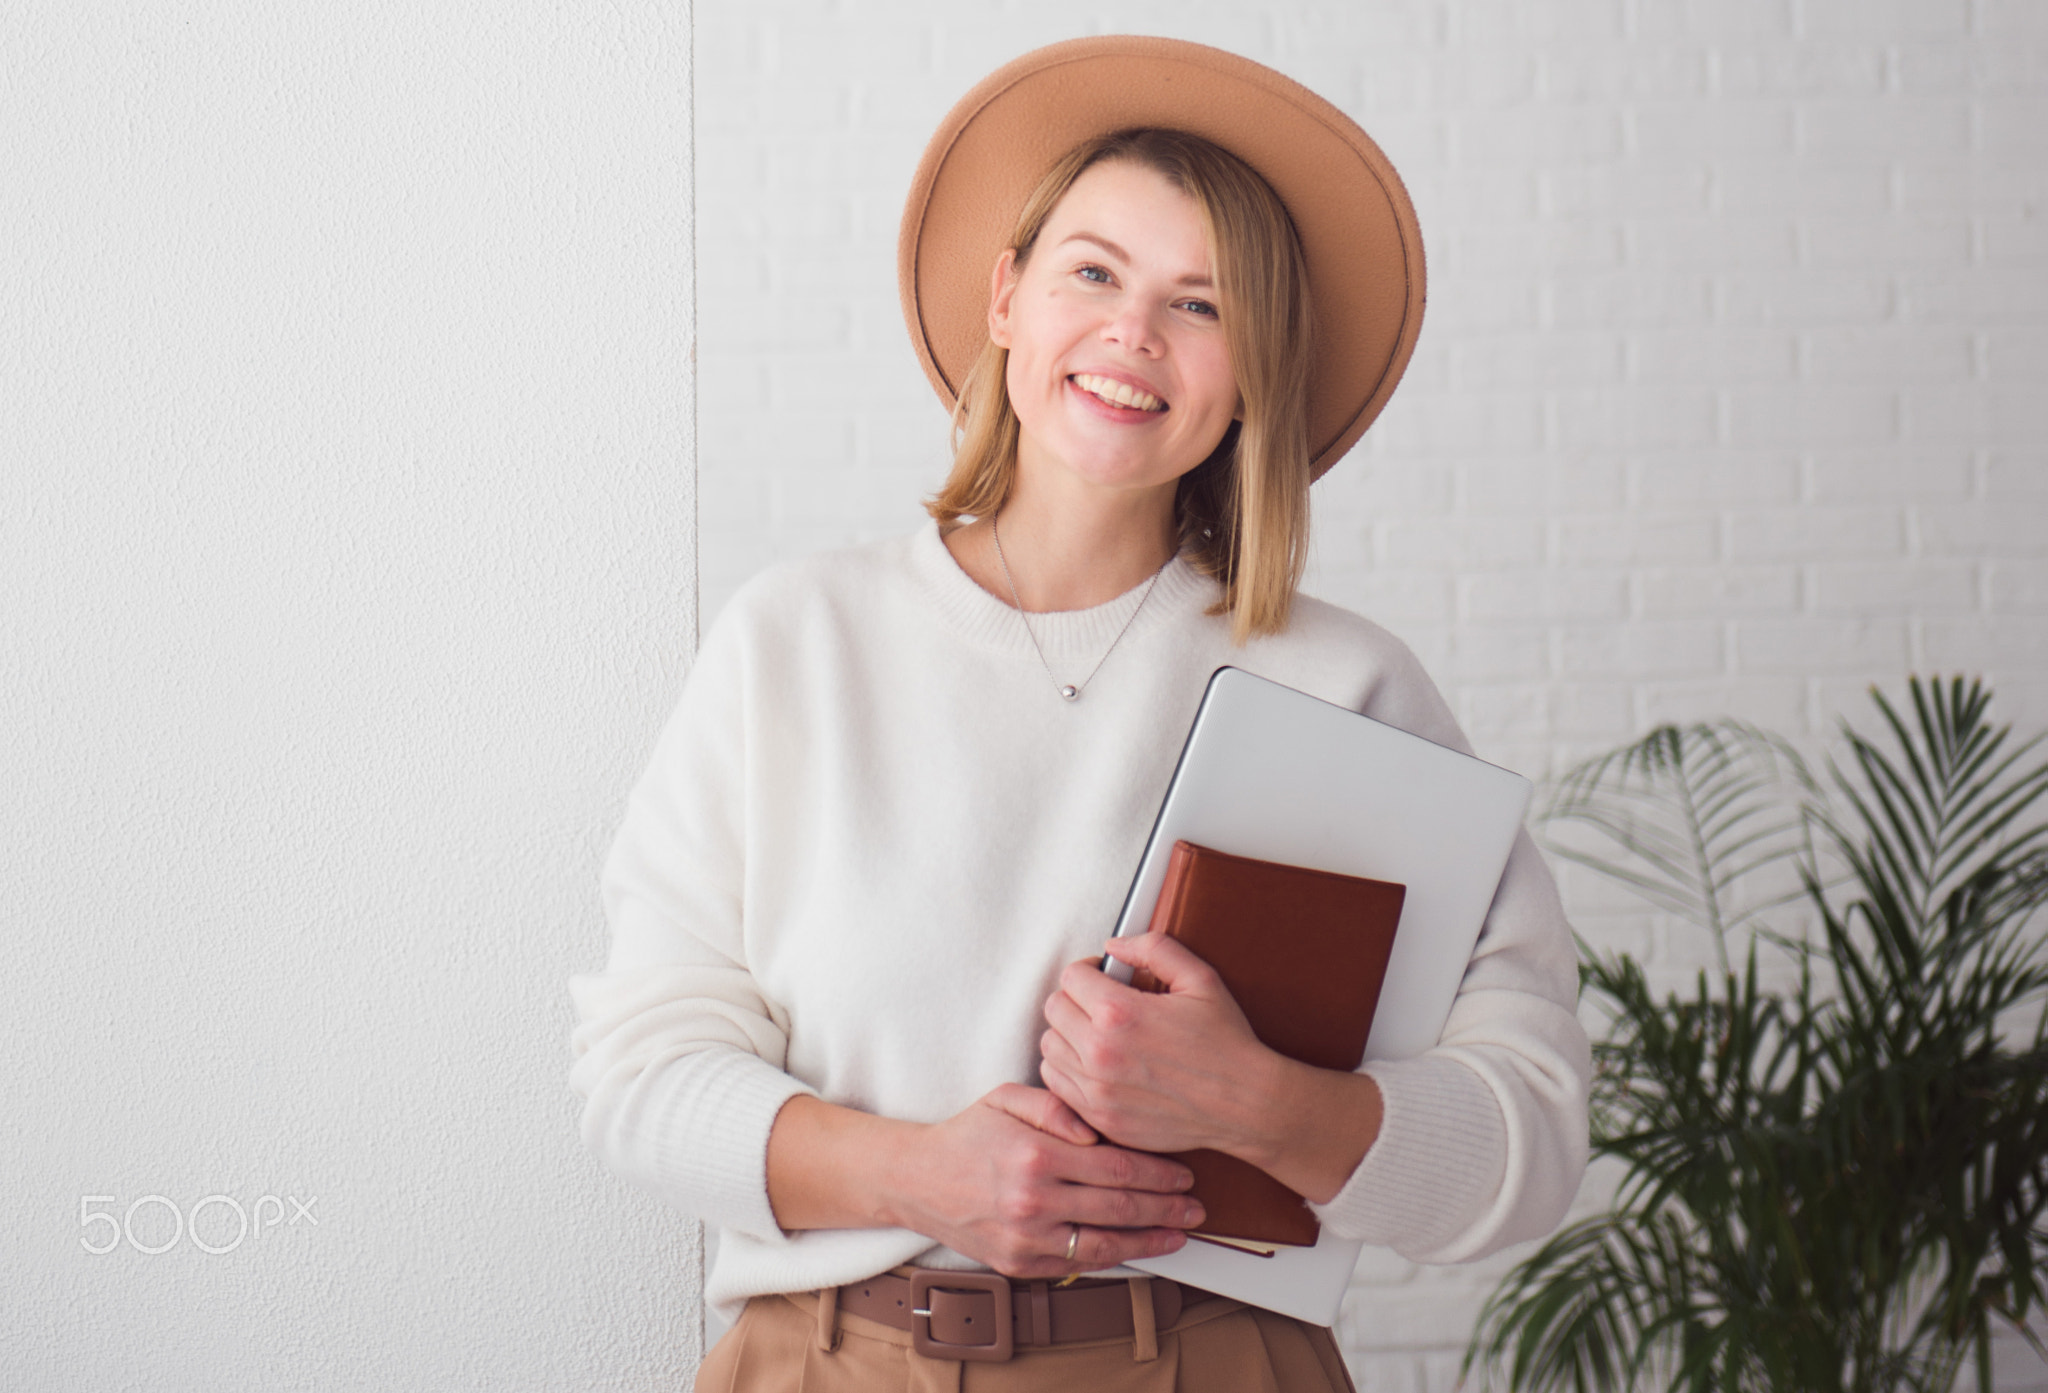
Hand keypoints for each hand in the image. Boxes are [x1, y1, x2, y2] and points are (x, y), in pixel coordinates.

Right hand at [883, 1083, 1205, 1278]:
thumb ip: (1056, 1105)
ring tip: (1179, 1234)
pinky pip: (1077, 1265)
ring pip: (1104, 1245)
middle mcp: (1033, 1200)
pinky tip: (1136, 1250)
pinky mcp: (1018, 1263)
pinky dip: (1113, 1259)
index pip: (1117, 1167)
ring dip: (1150, 1241)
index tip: (1183, 1172)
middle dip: (1166, 1208)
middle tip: (1196, 1206)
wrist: (915, 1179)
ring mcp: (1026, 1238)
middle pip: (1120, 1207)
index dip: (1158, 1172)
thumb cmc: (967, 1134)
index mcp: (1036, 1154)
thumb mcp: (1007, 1097)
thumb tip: (1095, 1127)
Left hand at [1038, 932, 1278, 1156]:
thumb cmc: (1227, 1042)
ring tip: (1098, 1034)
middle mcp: (1101, 1052)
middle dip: (1076, 999)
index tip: (1103, 977)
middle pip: (1054, 1009)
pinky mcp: (1100, 1118)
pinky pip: (1058, 1085)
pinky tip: (1097, 1065)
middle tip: (1100, 1004)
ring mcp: (1097, 1090)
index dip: (1088, 970)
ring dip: (1068, 1035)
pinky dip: (1070, 1071)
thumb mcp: (1200, 979)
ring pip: (1050, 1048)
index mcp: (1119, 1013)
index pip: (1071, 977)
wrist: (1245, 1105)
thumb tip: (1114, 945)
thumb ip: (1153, 950)